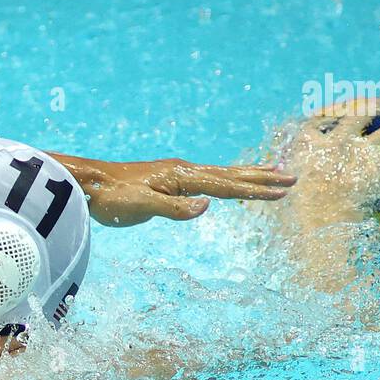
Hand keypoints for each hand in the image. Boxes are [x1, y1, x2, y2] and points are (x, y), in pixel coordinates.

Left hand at [76, 158, 296, 225]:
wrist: (87, 184)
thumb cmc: (111, 199)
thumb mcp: (141, 207)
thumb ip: (174, 209)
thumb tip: (208, 205)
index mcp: (182, 177)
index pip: (227, 185)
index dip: (256, 190)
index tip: (283, 192)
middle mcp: (183, 171)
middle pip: (231, 175)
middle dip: (261, 179)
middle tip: (292, 180)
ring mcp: (176, 174)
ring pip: (221, 174)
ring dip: (248, 176)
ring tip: (272, 173)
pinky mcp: (169, 180)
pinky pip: (207, 179)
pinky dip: (226, 179)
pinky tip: (228, 183)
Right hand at [278, 112, 379, 223]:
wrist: (317, 220)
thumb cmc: (290, 210)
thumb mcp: (275, 193)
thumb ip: (274, 186)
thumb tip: (261, 195)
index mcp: (309, 144)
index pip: (317, 121)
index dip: (325, 114)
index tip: (329, 113)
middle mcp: (337, 141)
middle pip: (357, 114)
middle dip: (370, 106)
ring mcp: (361, 153)